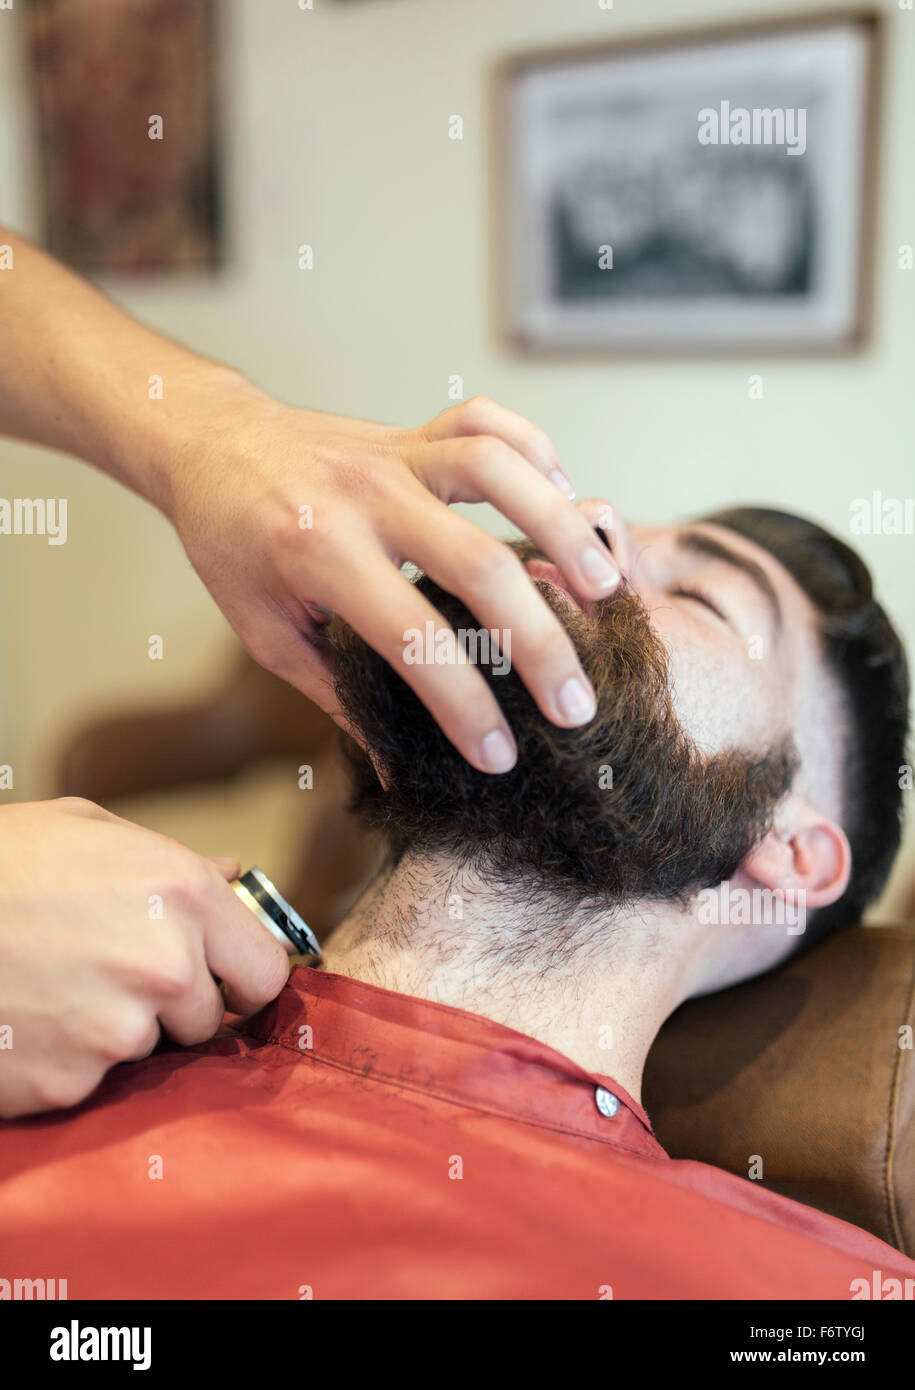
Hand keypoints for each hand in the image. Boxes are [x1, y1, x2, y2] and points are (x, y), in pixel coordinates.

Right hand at [0, 798, 289, 1116]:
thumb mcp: (89, 831)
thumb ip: (175, 861)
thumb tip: (233, 880)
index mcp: (184, 893)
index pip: (266, 972)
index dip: (239, 976)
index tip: (217, 978)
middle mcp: (166, 964)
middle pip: (207, 1018)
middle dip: (171, 1004)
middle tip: (106, 971)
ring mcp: (118, 1029)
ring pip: (148, 1050)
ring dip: (115, 1031)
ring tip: (57, 985)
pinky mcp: (70, 1080)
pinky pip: (92, 1081)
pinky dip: (66, 1062)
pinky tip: (30, 1018)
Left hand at [166, 388, 620, 772]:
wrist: (209, 443)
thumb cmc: (234, 545)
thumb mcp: (267, 631)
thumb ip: (336, 692)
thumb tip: (397, 766)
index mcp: (319, 555)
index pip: (412, 640)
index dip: (463, 707)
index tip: (499, 757)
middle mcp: (366, 496)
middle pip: (478, 565)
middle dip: (539, 645)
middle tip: (576, 705)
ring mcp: (394, 452)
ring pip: (499, 472)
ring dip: (562, 530)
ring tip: (604, 590)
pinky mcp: (413, 428)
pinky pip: (488, 422)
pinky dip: (537, 451)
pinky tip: (566, 496)